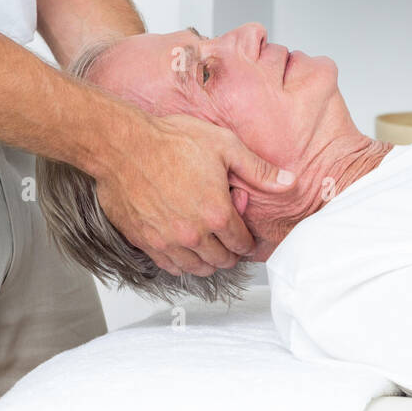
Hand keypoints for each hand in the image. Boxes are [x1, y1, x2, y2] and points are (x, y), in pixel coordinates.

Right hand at [94, 113, 293, 277]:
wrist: (123, 145)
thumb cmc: (170, 141)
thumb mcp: (225, 146)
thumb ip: (259, 170)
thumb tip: (288, 181)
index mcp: (216, 214)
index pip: (242, 243)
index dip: (248, 239)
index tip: (245, 233)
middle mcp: (192, 234)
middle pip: (222, 260)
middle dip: (230, 252)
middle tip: (228, 237)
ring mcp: (167, 241)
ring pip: (197, 268)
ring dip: (208, 261)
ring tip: (209, 246)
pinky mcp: (144, 242)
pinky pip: (170, 266)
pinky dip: (181, 263)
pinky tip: (184, 249)